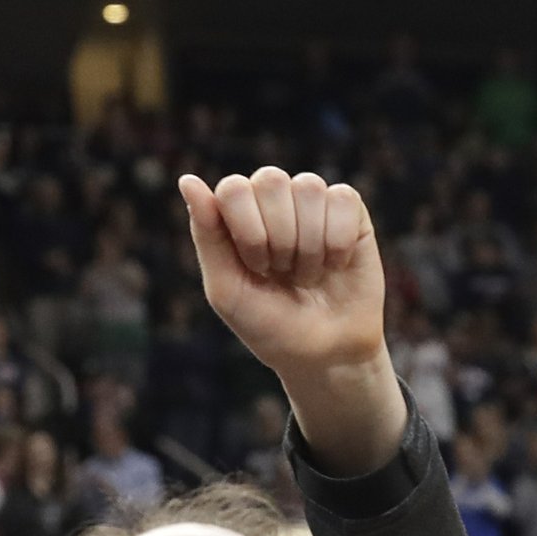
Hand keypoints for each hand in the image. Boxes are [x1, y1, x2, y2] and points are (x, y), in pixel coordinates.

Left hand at [179, 167, 387, 386]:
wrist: (325, 356)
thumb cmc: (270, 325)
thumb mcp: (227, 289)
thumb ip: (206, 234)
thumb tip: (187, 179)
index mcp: (237, 212)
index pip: (234, 188)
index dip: (248, 231)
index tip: (257, 268)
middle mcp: (273, 198)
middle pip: (270, 179)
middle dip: (278, 238)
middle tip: (283, 272)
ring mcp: (311, 201)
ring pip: (307, 187)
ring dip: (309, 244)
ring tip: (309, 273)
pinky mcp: (349, 210)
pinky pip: (341, 198)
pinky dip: (338, 241)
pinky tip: (336, 265)